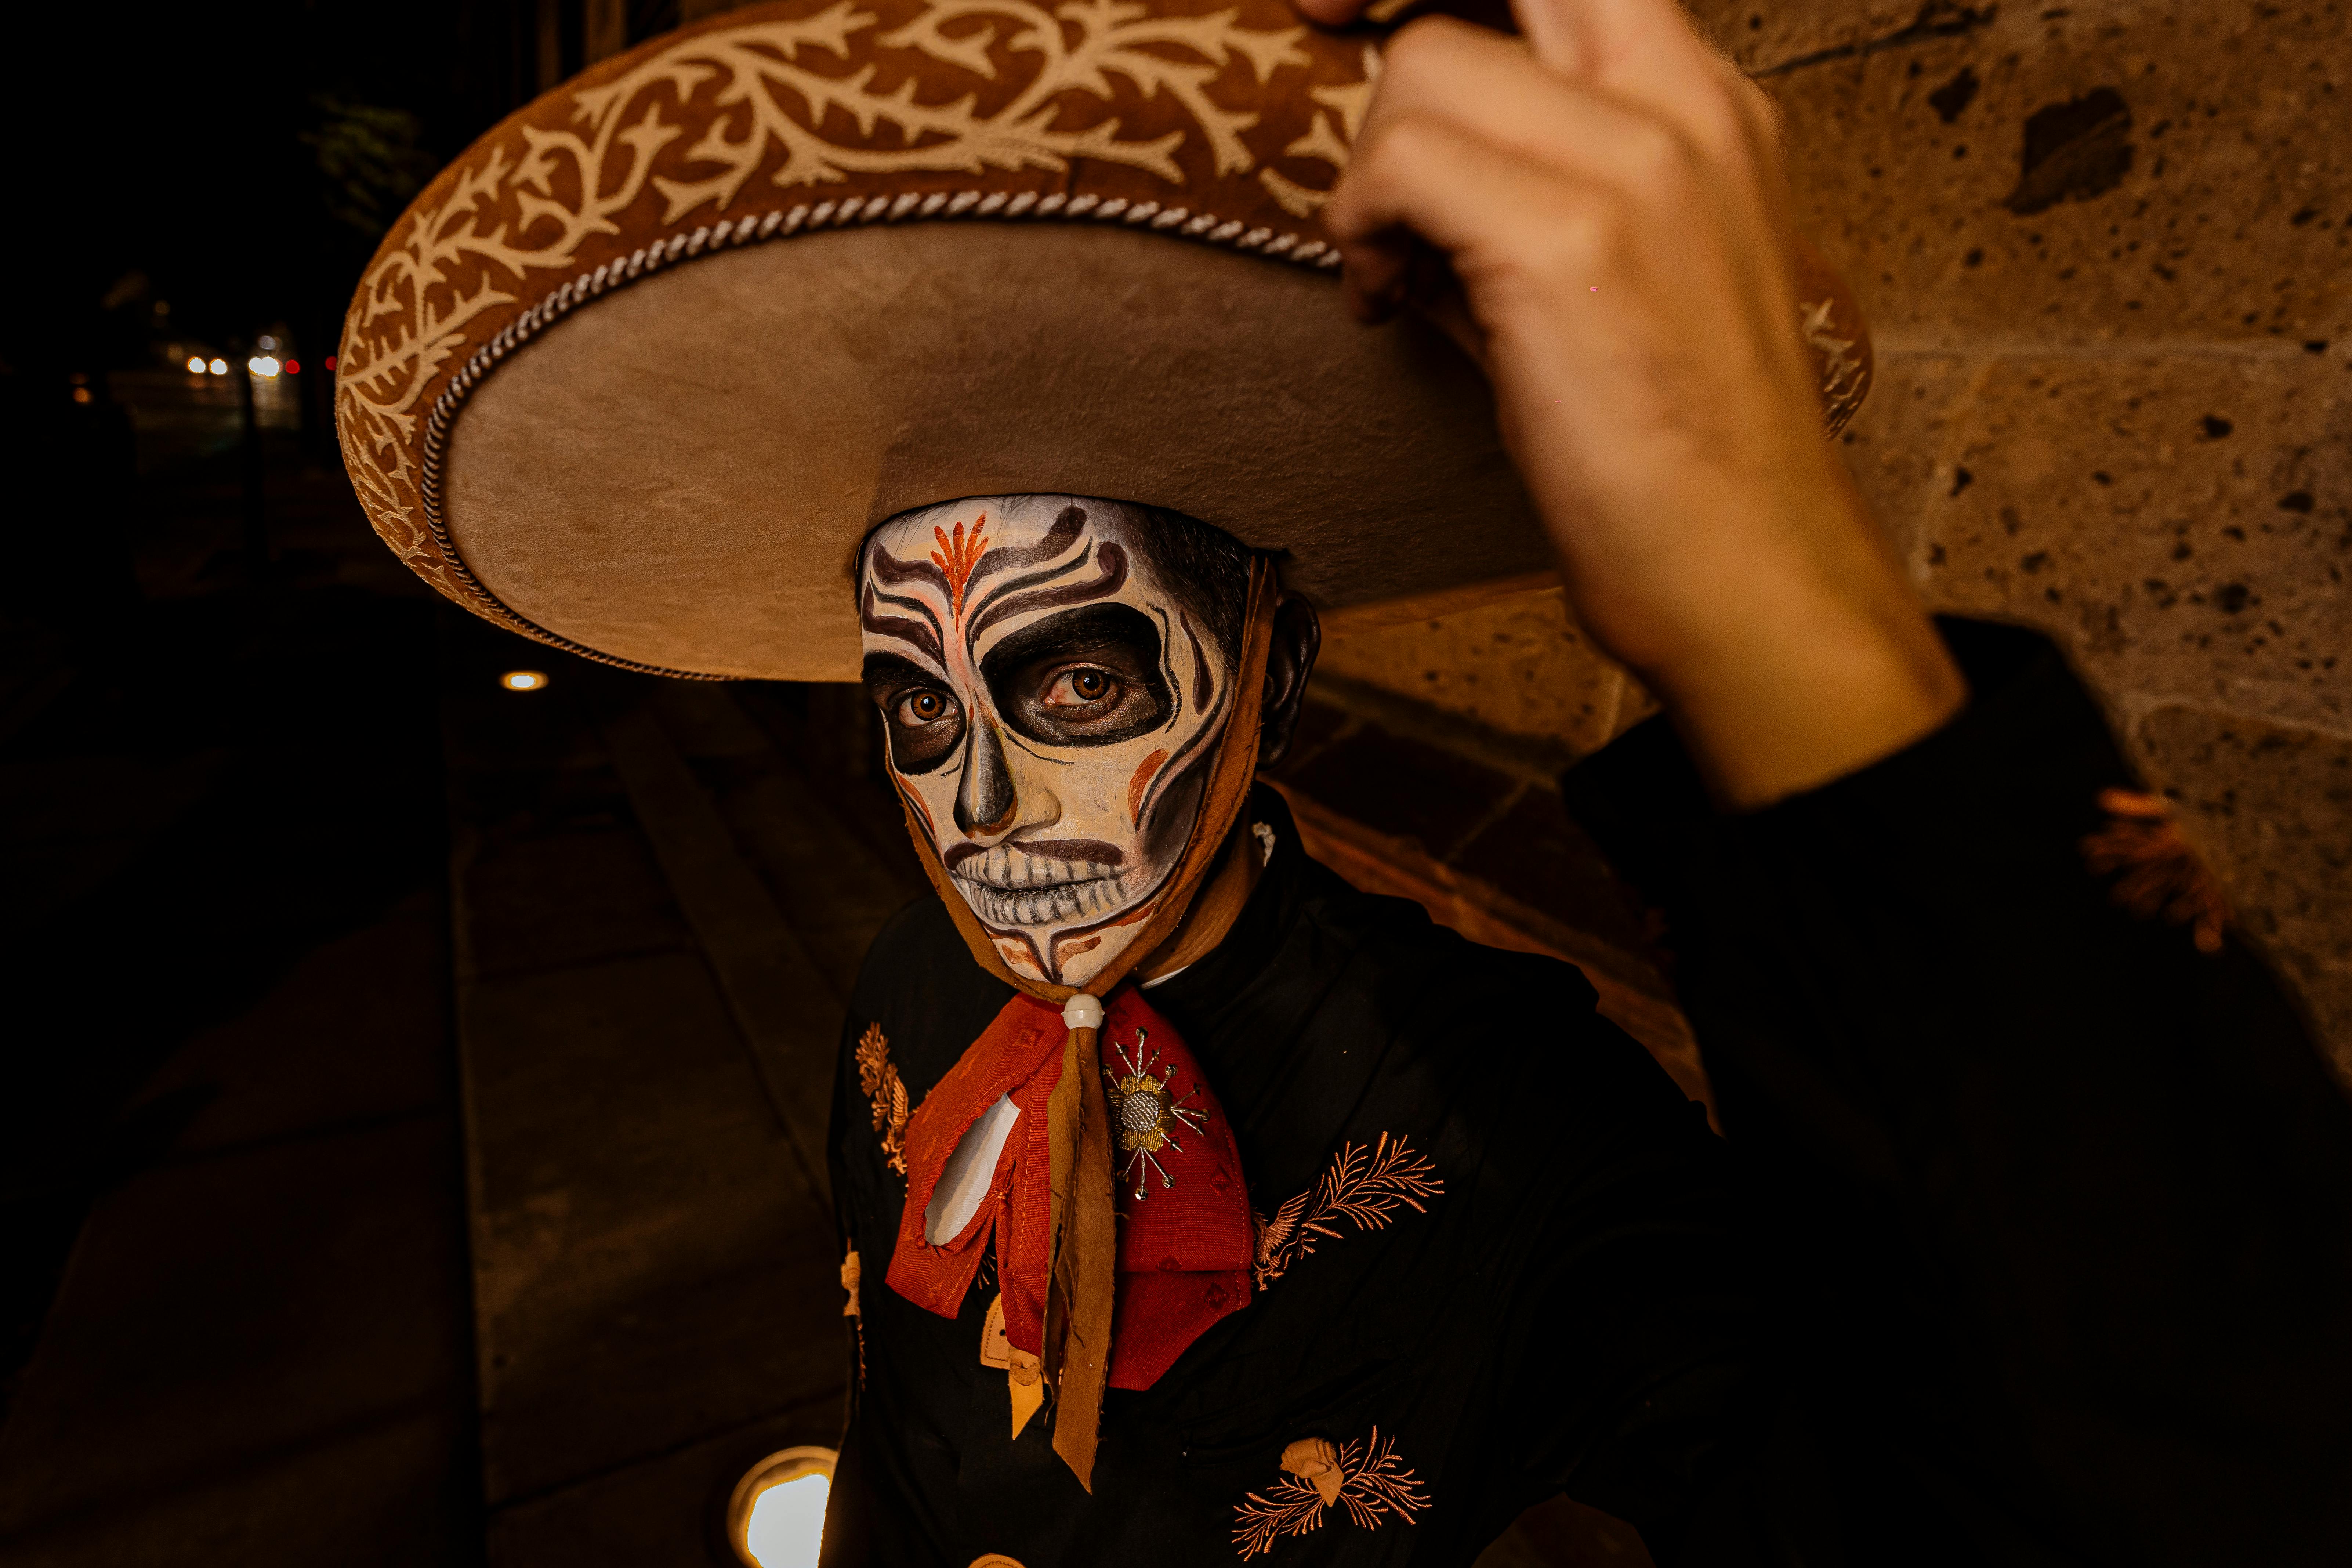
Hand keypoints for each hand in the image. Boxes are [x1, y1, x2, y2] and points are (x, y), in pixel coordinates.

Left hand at [1319, 0, 1964, 807]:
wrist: (1747, 565)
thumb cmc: (1671, 443)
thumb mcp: (1606, 275)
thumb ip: (1521, 190)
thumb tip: (1400, 180)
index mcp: (1704, 102)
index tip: (1355, 4)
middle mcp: (1684, 104)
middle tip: (1324, 40)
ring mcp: (1636, 162)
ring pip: (1422, 64)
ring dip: (1371, 169)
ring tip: (1390, 270)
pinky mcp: (1573, 241)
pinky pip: (1400, 164)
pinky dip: (1362, 230)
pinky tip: (1383, 303)